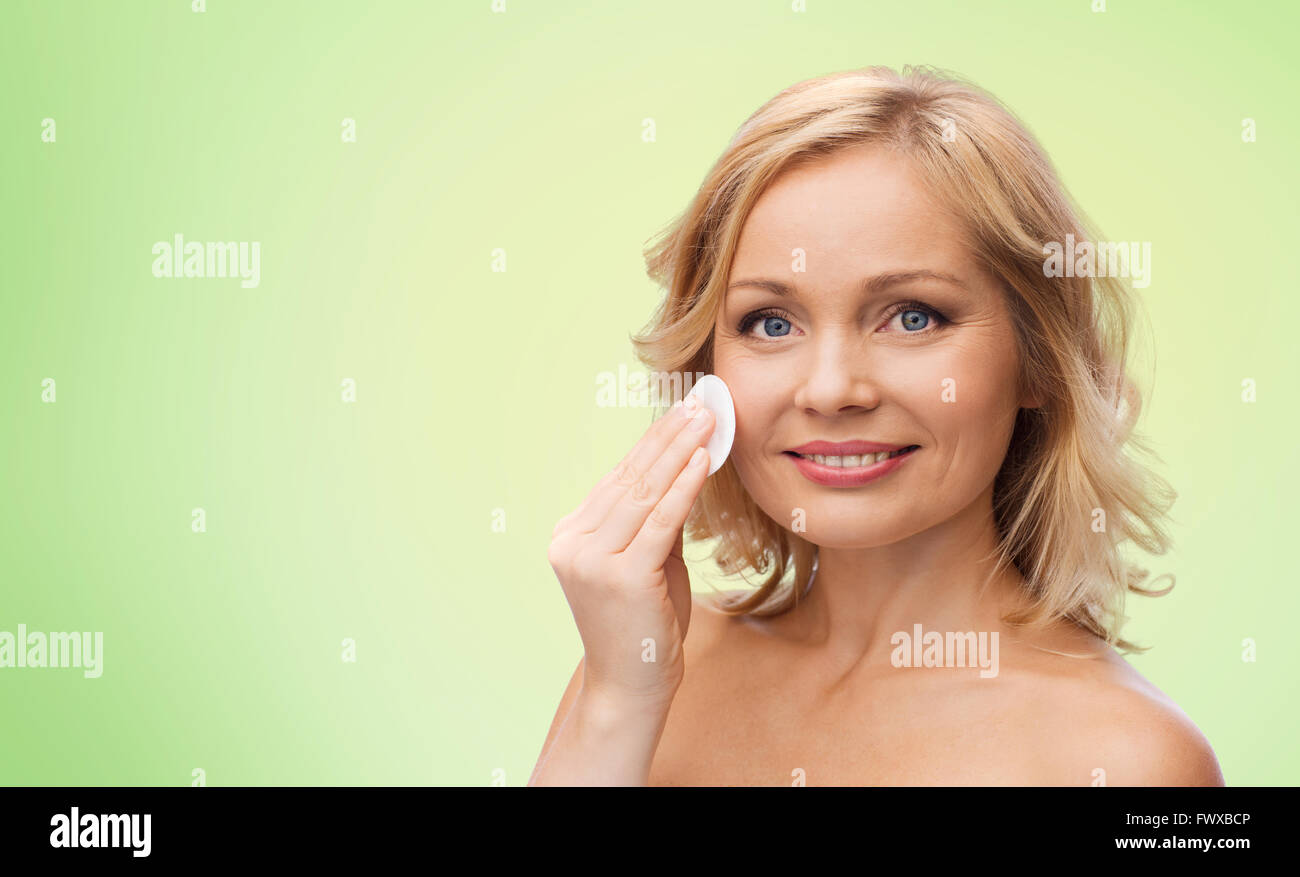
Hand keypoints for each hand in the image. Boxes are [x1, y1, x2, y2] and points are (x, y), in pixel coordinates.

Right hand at [547, 396, 714, 708]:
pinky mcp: (619, 575)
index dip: (653, 442)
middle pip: (629, 478)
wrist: (631, 687)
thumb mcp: (648, 563)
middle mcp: (572, 542)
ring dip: (679, 451)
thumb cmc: (644, 627)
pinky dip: (684, 487)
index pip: (618, 479)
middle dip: (668, 436)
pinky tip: (702, 460)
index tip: (681, 412)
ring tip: (707, 419)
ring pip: (643, 493)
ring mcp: (591, 559)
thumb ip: (656, 521)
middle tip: (699, 403)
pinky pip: (659, 521)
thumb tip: (684, 470)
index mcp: (570, 536)